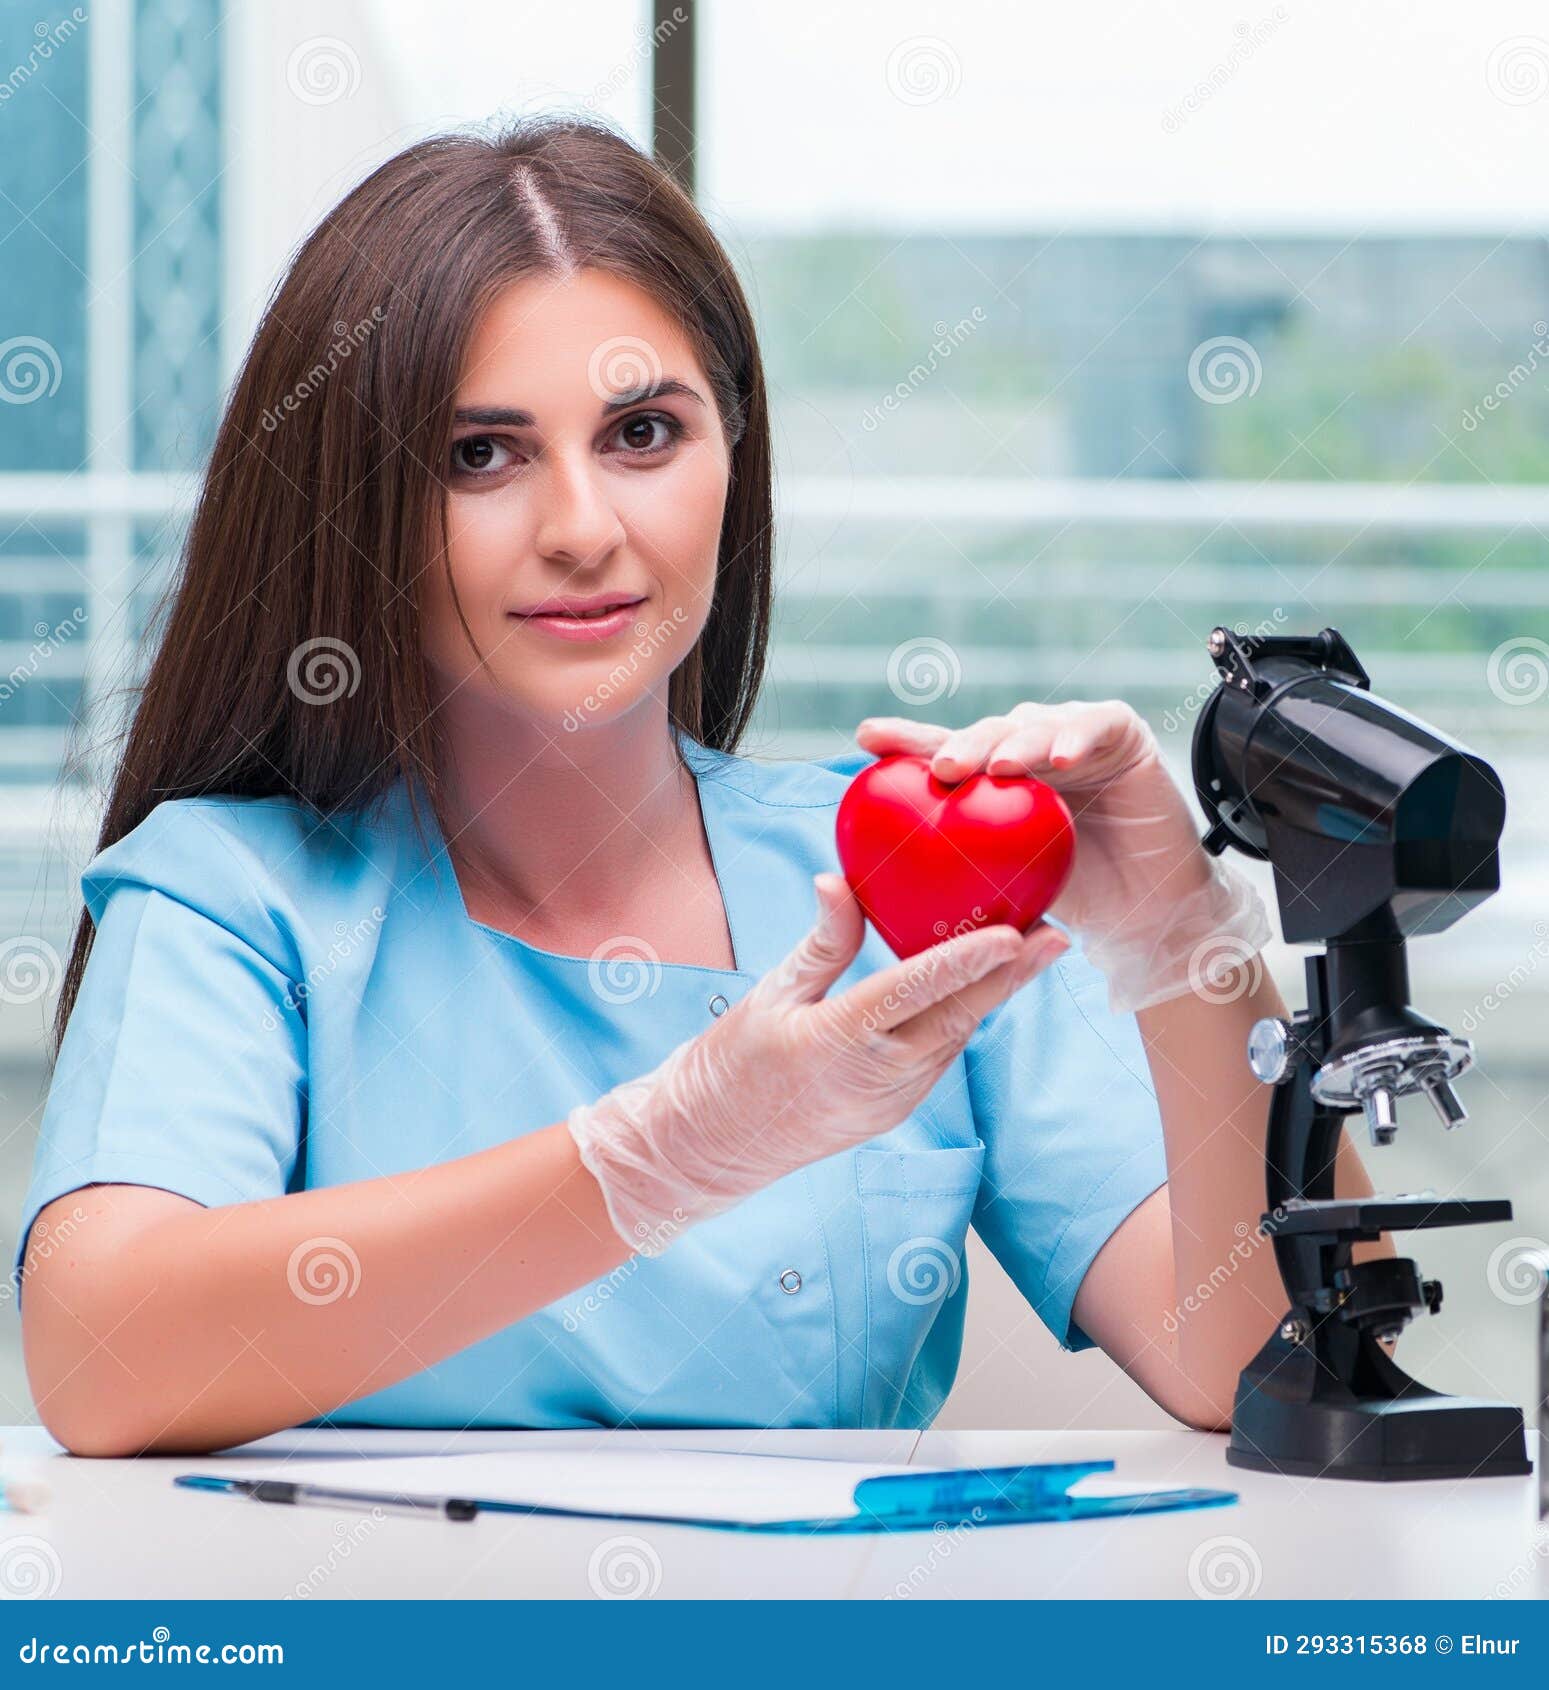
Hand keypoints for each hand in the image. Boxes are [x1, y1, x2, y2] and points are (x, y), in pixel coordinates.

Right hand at [565, 873, 1068, 1246]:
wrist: (710, 1148)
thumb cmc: (730, 1065)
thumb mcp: (770, 995)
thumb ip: (821, 943)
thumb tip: (840, 880)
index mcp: (837, 1043)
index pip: (914, 993)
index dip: (967, 963)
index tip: (1013, 935)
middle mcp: (875, 1079)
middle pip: (957, 1019)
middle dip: (1011, 978)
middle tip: (1056, 936)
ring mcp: (891, 1101)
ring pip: (953, 1038)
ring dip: (992, 996)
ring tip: (1031, 948)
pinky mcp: (895, 1111)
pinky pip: (938, 1056)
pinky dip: (961, 1018)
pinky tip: (983, 985)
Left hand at [855, 701, 1270, 1013]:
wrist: (1147, 913)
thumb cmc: (1076, 899)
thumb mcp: (1002, 888)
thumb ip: (953, 875)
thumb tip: (868, 885)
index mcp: (996, 780)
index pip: (945, 752)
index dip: (907, 740)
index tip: (867, 738)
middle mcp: (1031, 750)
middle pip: (986, 734)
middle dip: (960, 744)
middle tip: (942, 769)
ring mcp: (1076, 737)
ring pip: (1035, 723)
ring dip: (1014, 742)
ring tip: (998, 766)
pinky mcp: (1123, 735)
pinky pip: (1097, 724)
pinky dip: (1076, 735)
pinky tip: (1057, 757)